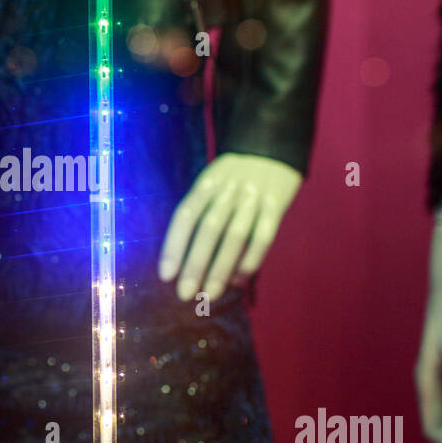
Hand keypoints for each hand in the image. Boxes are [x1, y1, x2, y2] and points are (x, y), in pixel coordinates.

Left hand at [158, 152, 301, 302]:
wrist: (271, 148)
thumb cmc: (233, 177)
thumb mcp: (211, 183)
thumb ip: (199, 214)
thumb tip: (185, 260)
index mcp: (207, 183)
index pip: (185, 215)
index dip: (173, 245)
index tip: (165, 276)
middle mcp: (228, 190)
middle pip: (209, 229)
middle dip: (196, 264)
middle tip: (185, 294)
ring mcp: (253, 197)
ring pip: (236, 236)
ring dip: (222, 267)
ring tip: (210, 294)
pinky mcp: (276, 205)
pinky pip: (264, 236)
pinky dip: (251, 258)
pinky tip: (240, 279)